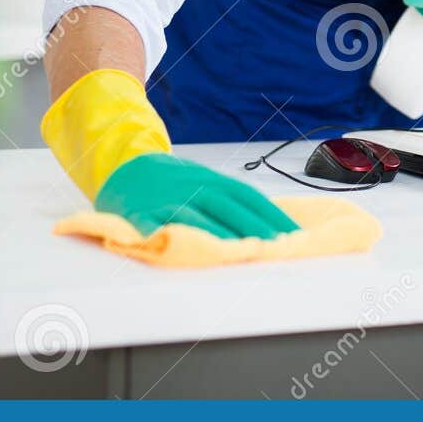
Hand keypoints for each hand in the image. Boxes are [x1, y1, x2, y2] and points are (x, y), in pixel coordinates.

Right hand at [95, 153, 298, 239]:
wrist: (128, 169)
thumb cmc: (175, 183)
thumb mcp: (206, 184)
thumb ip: (233, 202)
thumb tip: (273, 224)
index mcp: (213, 180)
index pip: (249, 197)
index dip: (273, 215)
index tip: (294, 234)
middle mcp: (193, 188)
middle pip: (228, 207)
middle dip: (255, 227)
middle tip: (277, 246)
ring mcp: (167, 201)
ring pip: (196, 217)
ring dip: (220, 235)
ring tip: (242, 252)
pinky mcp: (141, 215)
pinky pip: (154, 227)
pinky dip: (168, 237)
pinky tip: (185, 249)